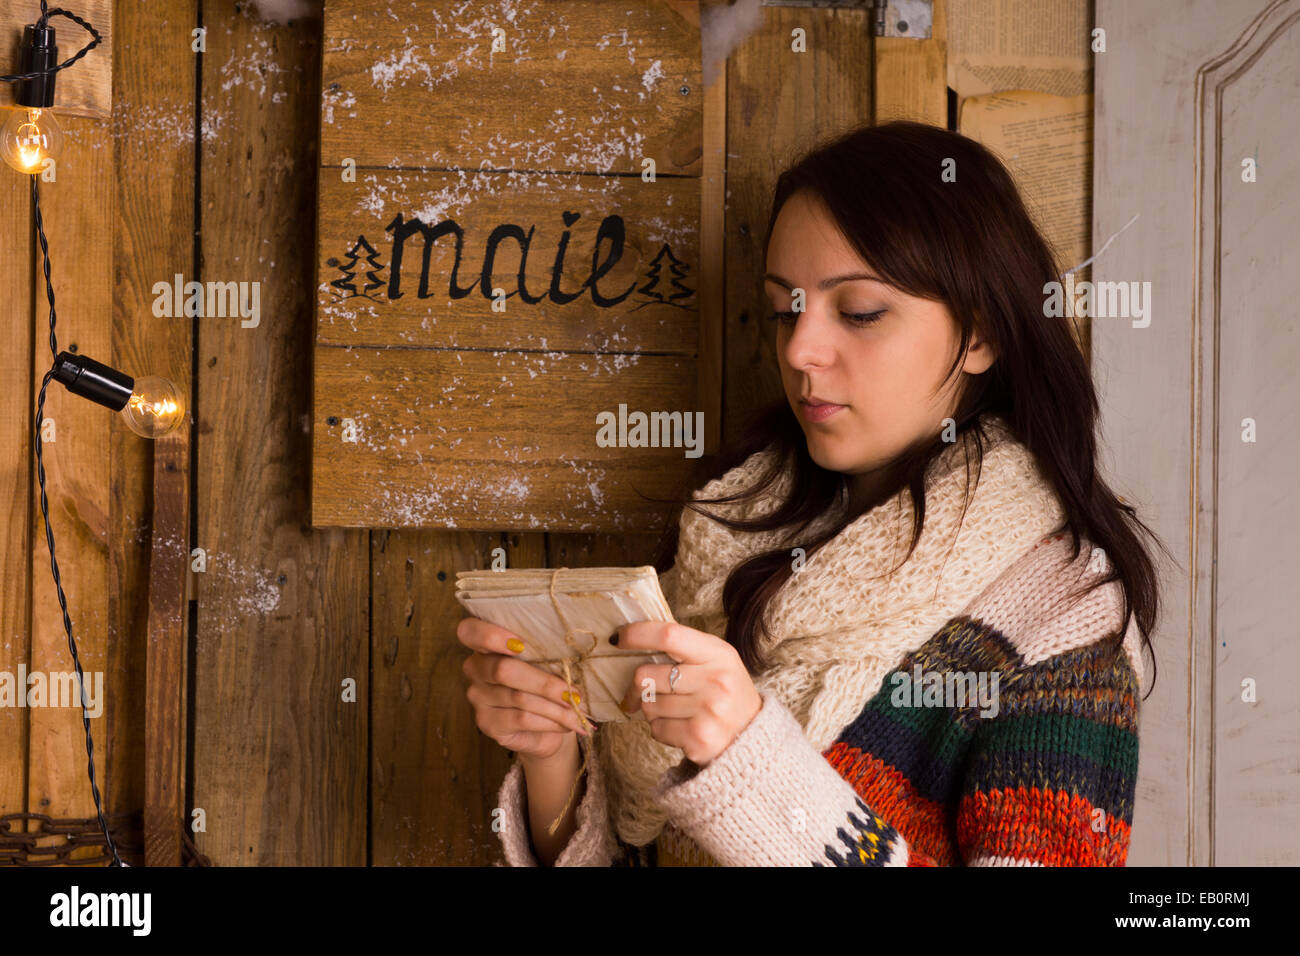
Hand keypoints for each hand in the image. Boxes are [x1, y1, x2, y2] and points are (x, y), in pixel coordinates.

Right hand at [457, 616, 592, 761]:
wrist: (545, 724)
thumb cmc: (546, 681)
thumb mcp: (547, 661)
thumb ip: (547, 653)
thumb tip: (573, 657)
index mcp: (486, 643)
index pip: (470, 631)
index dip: (490, 635)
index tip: (520, 644)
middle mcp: (475, 668)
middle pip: (503, 670)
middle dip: (544, 683)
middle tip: (574, 693)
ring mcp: (478, 696)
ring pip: (519, 698)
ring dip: (555, 707)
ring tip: (578, 710)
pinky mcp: (487, 722)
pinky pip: (521, 719)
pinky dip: (550, 721)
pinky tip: (568, 723)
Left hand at [616, 621, 763, 766]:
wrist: (752, 735)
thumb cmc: (725, 691)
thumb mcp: (716, 660)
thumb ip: (682, 648)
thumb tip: (630, 640)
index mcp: (719, 654)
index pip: (668, 635)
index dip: (637, 634)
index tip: (618, 638)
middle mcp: (716, 680)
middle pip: (647, 674)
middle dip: (637, 684)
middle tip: (641, 690)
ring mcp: (708, 711)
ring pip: (648, 705)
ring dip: (652, 709)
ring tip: (675, 710)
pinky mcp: (699, 738)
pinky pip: (656, 729)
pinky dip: (660, 729)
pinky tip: (680, 727)